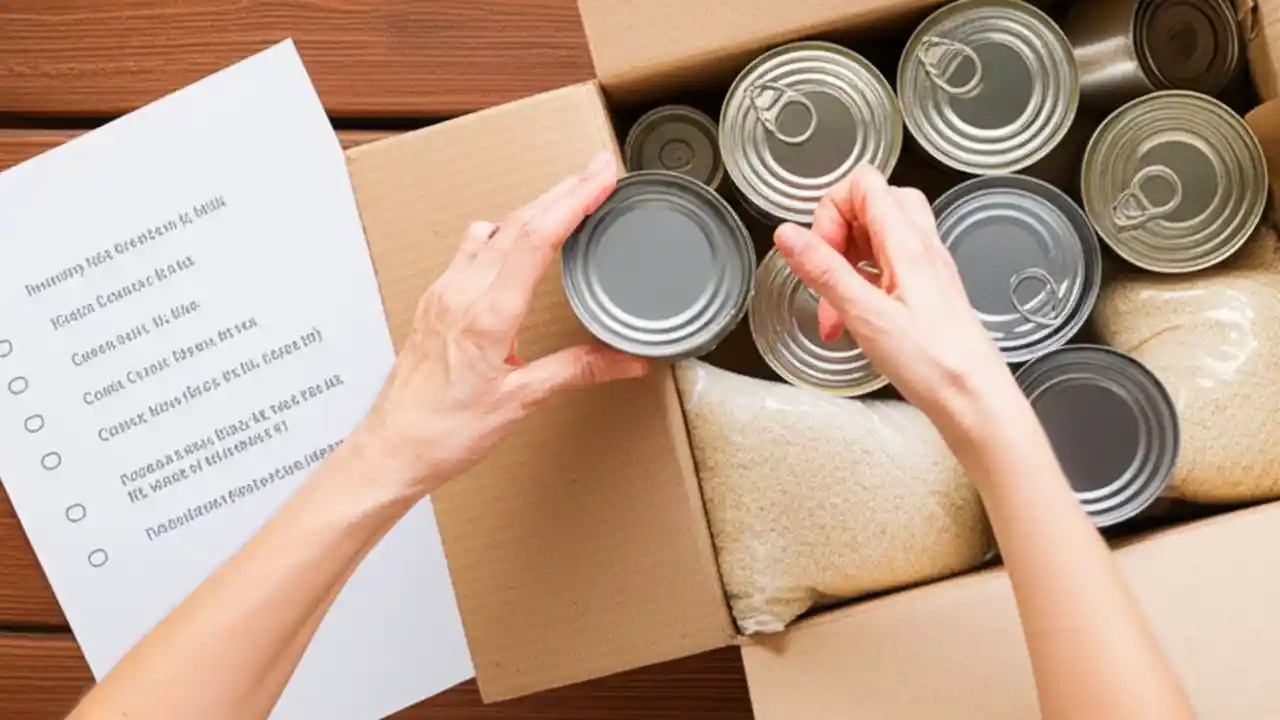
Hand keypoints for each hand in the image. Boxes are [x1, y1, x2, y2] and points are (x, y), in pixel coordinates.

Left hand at [351, 152, 649, 497]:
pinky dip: (506, 233)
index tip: (600, 177)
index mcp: (486, 315)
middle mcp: (461, 293)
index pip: (535, 239)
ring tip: (566, 196)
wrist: (391, 448)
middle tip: (597, 169)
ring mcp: (444, 293)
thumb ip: (576, 371)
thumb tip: (626, 361)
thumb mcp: (520, 401)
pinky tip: (517, 241)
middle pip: (518, 221)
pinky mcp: (435, 301)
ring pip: (493, 229)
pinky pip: (473, 250)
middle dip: (563, 190)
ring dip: (533, 207)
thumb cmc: (442, 431)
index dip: (572, 200)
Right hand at [772, 164, 1018, 438]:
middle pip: (872, 204)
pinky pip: (889, 265)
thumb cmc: (930, 361)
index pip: (863, 184)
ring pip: (879, 236)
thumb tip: (787, 234)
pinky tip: (854, 316)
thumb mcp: (865, 314)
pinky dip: (863, 282)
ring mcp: (927, 266)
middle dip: (838, 234)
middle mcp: (922, 245)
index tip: (818, 252)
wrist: (974, 398)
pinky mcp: (927, 289)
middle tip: (826, 273)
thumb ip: (824, 270)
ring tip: (835, 307)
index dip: (831, 210)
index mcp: (908, 242)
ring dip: (847, 263)